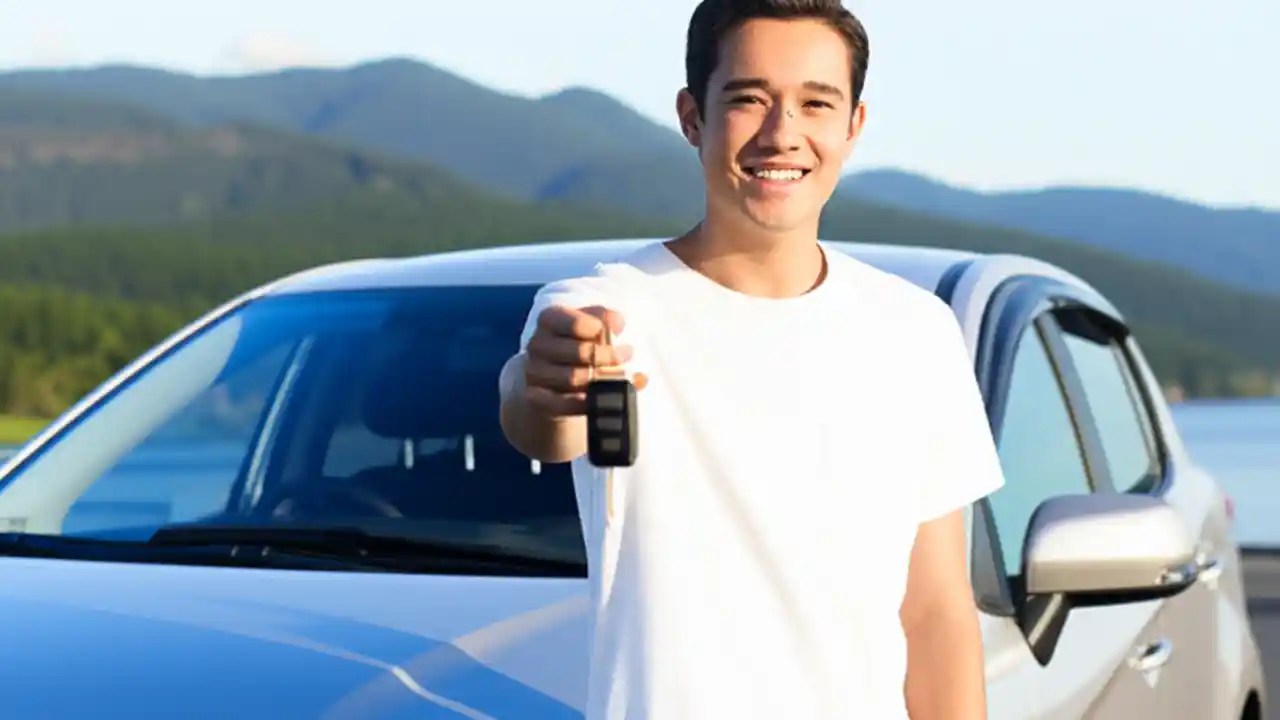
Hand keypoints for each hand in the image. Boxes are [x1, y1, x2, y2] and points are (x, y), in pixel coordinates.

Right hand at [523, 305, 646, 416]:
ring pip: (573, 378)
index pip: (574, 323)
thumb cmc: (579, 345)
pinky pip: (563, 403)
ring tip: (621, 377)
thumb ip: (605, 320)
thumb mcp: (592, 327)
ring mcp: (534, 372)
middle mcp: (537, 345)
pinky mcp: (537, 398)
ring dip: (601, 380)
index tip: (615, 333)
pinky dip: (585, 403)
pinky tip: (600, 398)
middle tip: (625, 356)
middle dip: (608, 356)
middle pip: (579, 351)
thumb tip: (617, 321)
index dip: (598, 329)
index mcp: (549, 320)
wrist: (556, 378)